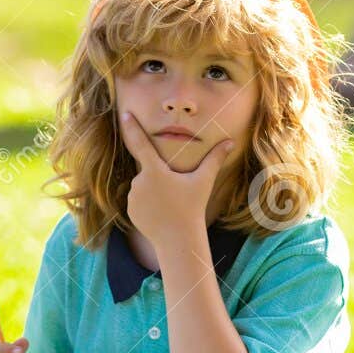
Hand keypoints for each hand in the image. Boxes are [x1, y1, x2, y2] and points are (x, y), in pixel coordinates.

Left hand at [118, 110, 233, 249]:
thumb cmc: (192, 208)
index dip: (131, 127)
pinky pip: (138, 200)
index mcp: (155, 170)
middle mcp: (140, 181)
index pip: (140, 142)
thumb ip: (214, 159)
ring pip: (144, 186)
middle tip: (175, 195)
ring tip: (169, 205)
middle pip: (150, 171)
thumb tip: (230, 142)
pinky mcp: (130, 210)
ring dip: (155, 191)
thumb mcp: (203, 182)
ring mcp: (133, 196)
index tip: (124, 113)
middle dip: (161, 178)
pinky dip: (148, 203)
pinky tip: (160, 213)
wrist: (178, 239)